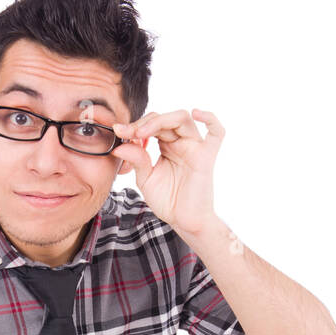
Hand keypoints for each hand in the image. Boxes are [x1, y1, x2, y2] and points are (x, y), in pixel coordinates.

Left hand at [111, 109, 222, 237]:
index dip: (135, 125)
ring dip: (160, 120)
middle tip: (127, 133)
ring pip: (182, 119)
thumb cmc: (168, 201)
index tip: (119, 132)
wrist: (183, 221)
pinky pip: (217, 133)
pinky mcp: (206, 157)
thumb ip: (136, 160)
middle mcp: (182, 143)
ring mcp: (195, 148)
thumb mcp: (145, 178)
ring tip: (142, 132)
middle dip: (143, 123)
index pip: (152, 124)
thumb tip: (120, 145)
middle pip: (165, 118)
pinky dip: (210, 119)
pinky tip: (197, 113)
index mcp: (167, 146)